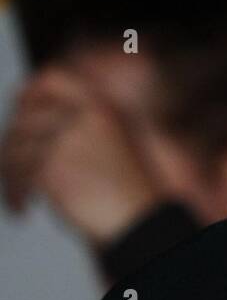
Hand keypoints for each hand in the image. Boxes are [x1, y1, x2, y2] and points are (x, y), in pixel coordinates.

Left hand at [0, 64, 163, 243]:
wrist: (140, 221)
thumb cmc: (131, 192)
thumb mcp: (116, 144)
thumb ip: (83, 128)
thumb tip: (36, 124)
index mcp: (102, 106)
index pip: (53, 78)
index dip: (30, 90)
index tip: (19, 105)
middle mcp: (82, 117)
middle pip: (25, 117)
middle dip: (11, 143)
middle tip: (10, 166)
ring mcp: (66, 140)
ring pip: (16, 147)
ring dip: (10, 175)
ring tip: (18, 195)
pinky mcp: (52, 166)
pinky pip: (17, 174)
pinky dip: (14, 194)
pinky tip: (21, 208)